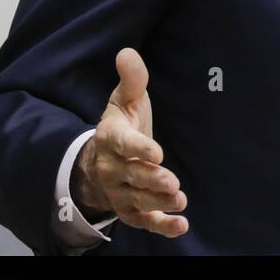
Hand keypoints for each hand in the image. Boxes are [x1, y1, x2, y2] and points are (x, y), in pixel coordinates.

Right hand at [70, 47, 188, 237]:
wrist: (99, 160)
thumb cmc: (121, 125)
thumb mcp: (125, 100)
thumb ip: (132, 79)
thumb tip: (127, 52)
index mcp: (110, 138)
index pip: (123, 144)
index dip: (139, 148)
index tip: (157, 153)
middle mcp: (111, 168)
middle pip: (131, 176)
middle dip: (151, 181)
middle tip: (172, 183)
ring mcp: (119, 191)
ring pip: (137, 200)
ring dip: (158, 203)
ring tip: (180, 202)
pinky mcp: (130, 210)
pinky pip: (142, 221)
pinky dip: (161, 226)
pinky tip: (180, 226)